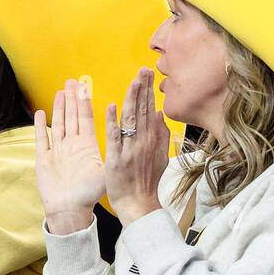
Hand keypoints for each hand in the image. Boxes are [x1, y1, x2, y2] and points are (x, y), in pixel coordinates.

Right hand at [35, 78, 104, 234]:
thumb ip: (112, 151)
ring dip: (58, 107)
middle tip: (72, 80)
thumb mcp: (104, 170)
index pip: (86, 118)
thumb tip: (126, 133)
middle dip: (72, 99)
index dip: (85, 101)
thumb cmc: (89, 195)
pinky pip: (42, 139)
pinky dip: (40, 126)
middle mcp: (72, 145)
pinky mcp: (44, 160)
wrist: (71, 211)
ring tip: (60, 91)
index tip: (85, 85)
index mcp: (87, 146)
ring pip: (58, 123)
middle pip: (71, 117)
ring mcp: (58, 151)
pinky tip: (40, 113)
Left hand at [104, 67, 166, 226]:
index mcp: (152, 140)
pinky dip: (113, 122)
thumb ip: (161, 136)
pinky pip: (115, 138)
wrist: (139, 205)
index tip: (148, 75)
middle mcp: (143, 142)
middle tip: (143, 69)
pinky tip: (112, 107)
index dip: (149, 91)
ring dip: (131, 99)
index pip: (150, 110)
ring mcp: (130, 150)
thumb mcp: (160, 157)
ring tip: (133, 81)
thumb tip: (159, 115)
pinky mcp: (117, 159)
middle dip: (143, 89)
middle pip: (142, 110)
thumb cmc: (147, 183)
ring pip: (130, 120)